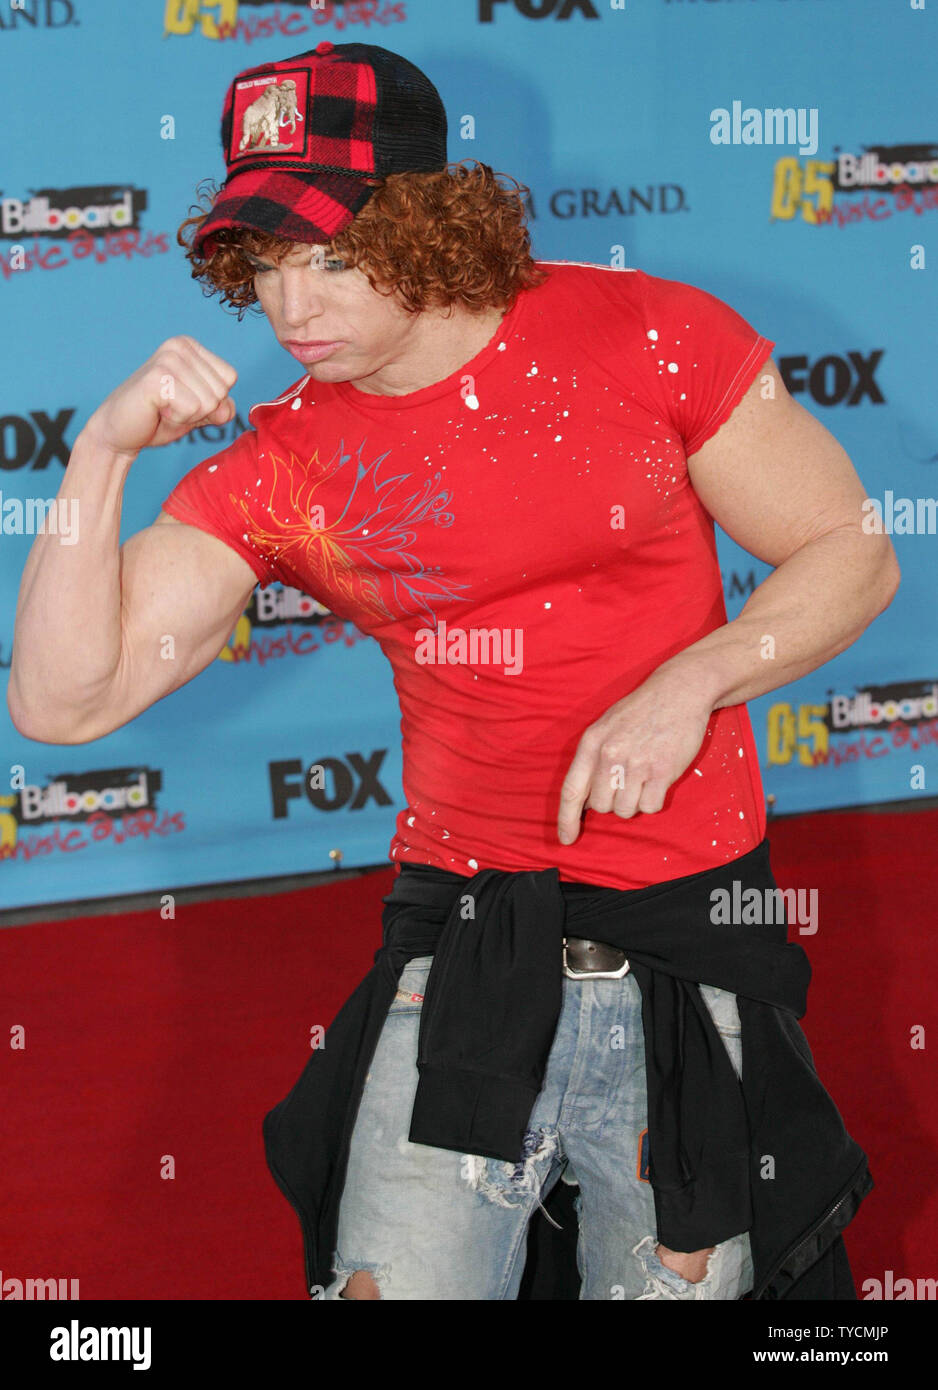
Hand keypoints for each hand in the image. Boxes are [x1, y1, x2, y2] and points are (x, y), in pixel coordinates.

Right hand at [81, 336, 237, 455]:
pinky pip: (192, 409)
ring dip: (187, 415)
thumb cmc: (160, 418)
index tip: (184, 399)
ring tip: (164, 407)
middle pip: (221, 391)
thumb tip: (225, 407)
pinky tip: (157, 410)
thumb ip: (222, 408)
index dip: (212, 400)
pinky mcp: (157, 378)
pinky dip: (177, 418)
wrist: (120, 432)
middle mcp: (179, 346)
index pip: (230, 378)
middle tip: (171, 406)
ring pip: (209, 402)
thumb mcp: (201, 412)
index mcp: (191, 346)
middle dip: (200, 410)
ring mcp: (167, 359)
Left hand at [556, 664, 715, 844]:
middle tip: (627, 783)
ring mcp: (636, 764)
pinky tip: (658, 779)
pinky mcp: (662, 771)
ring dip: (635, 802)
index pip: (571, 790)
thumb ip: (593, 758)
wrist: (679, 692)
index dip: (566, 819)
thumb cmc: (641, 711)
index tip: (566, 839)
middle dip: (613, 802)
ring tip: (644, 777)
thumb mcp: (606, 726)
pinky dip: (654, 800)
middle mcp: (610, 755)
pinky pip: (650, 806)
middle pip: (601, 806)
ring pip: (626, 810)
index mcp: (592, 743)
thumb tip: (585, 798)